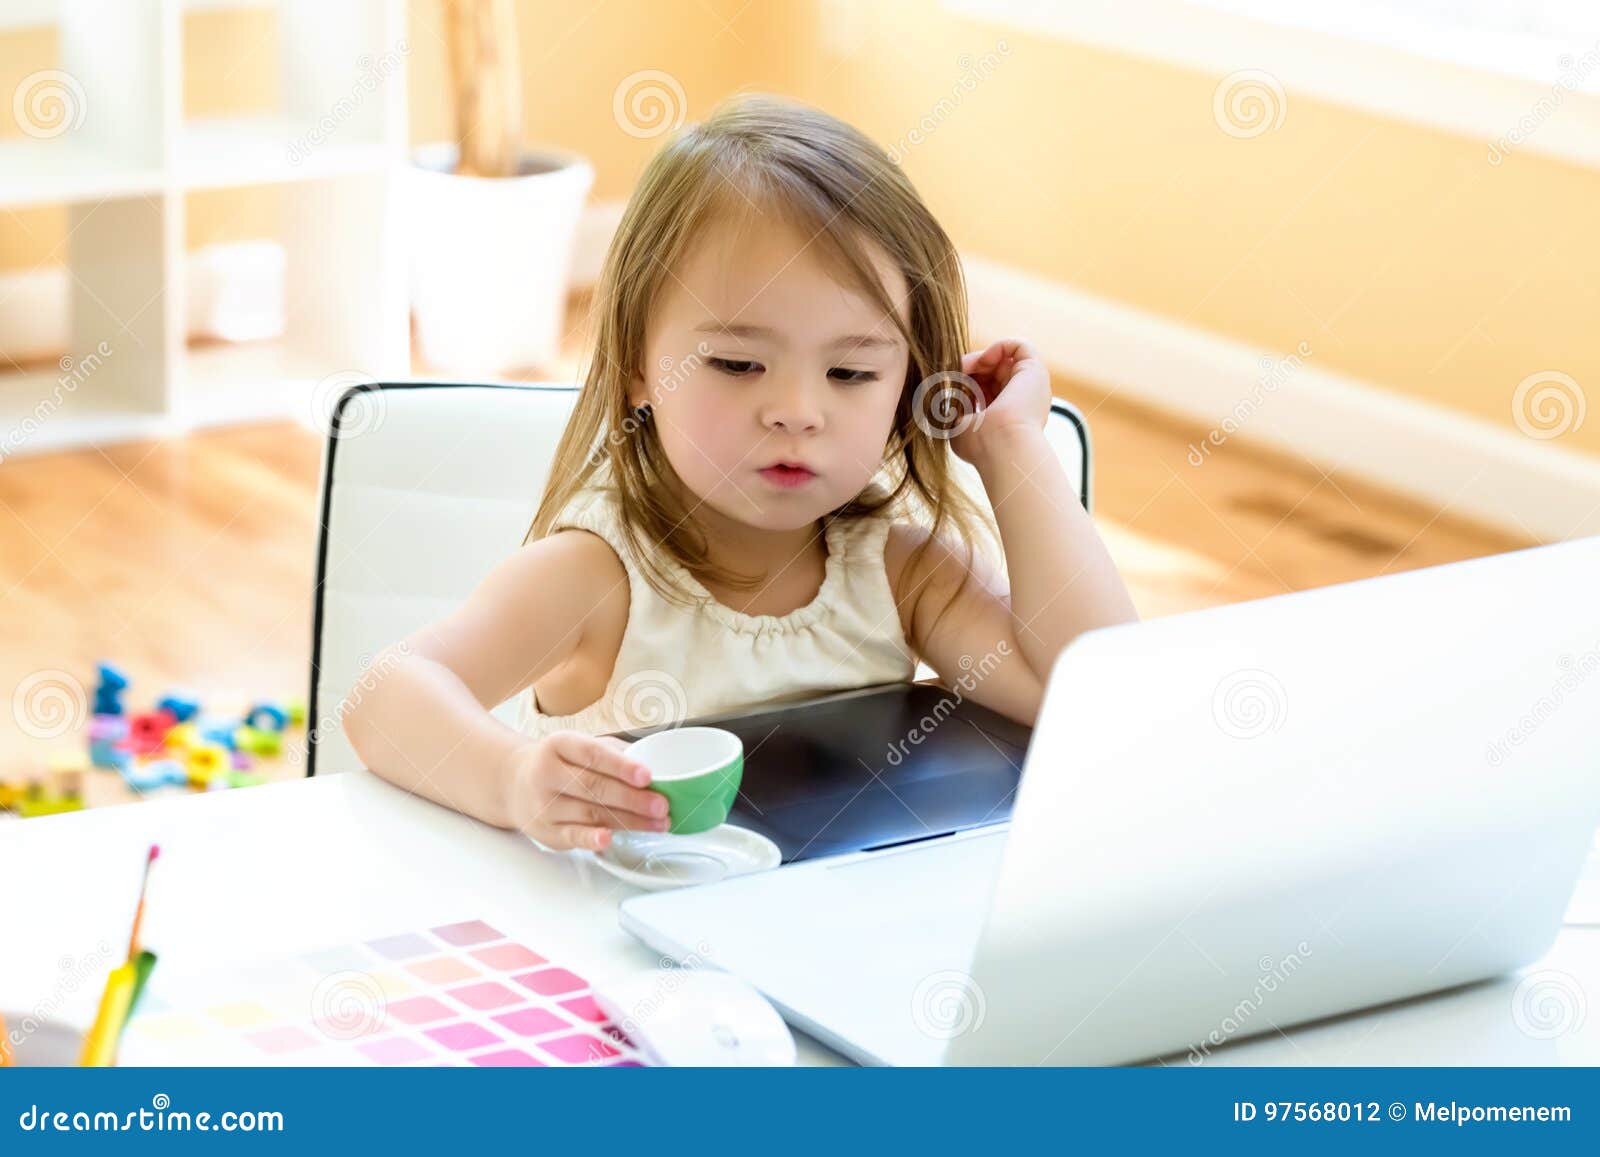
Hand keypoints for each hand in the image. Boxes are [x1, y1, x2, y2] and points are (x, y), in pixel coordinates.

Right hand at [506, 730, 668, 851]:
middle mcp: (547, 774)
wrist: (515, 784)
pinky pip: (572, 836)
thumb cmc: (562, 764)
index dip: (621, 766)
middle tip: (661, 805)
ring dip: (629, 821)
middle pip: (594, 787)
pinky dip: (591, 839)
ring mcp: (544, 804)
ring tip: (658, 824)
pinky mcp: (546, 831)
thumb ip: (614, 753)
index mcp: (559, 745)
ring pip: (590, 813)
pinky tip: (609, 839)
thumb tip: (656, 766)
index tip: (648, 776)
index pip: (592, 754)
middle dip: (632, 799)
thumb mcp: (580, 746)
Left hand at [950, 338, 1052, 465]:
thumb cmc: (979, 444)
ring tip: (963, 367)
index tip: (948, 387)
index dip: (964, 382)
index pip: (983, 389)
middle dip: (970, 370)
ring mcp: (1029, 385)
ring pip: (1003, 360)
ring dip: (979, 359)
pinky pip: (1019, 346)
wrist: (1003, 446)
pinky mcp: (1036, 370)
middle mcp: (1020, 400)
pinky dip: (998, 347)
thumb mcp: (959, 424)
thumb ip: (955, 407)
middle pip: (992, 373)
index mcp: (1005, 416)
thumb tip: (947, 389)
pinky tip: (984, 360)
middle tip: (953, 374)